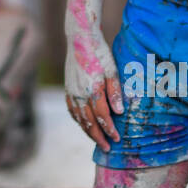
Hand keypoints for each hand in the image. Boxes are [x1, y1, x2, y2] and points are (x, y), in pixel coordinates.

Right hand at [64, 31, 123, 150]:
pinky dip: (78, 120)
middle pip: (89, 122)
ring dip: (88, 131)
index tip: (117, 139)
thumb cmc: (99, 52)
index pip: (102, 116)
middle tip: (107, 148)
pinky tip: (84, 124)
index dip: (110, 129)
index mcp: (92, 89)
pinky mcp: (68, 88)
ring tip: (97, 140)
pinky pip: (72, 110)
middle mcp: (79, 94)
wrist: (79, 39)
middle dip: (99, 137)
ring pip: (79, 118)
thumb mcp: (112, 69)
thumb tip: (119, 112)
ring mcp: (71, 92)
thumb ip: (115, 92)